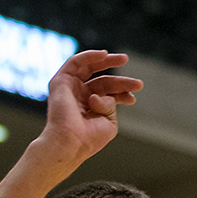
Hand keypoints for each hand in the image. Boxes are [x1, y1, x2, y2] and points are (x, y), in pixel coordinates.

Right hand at [36, 50, 142, 164]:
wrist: (70, 143)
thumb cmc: (88, 138)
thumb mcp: (109, 122)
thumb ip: (111, 104)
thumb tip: (106, 94)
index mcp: (88, 109)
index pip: (108, 94)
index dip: (122, 92)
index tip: (133, 98)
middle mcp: (78, 97)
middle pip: (101, 81)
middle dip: (120, 79)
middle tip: (136, 81)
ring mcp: (69, 89)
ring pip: (89, 68)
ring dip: (107, 61)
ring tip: (124, 59)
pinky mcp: (60, 82)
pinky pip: (74, 62)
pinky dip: (89, 55)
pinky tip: (103, 55)